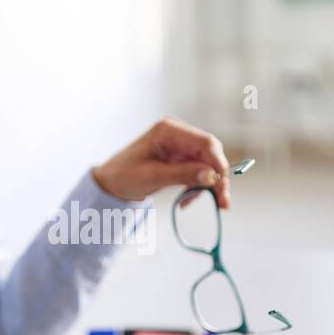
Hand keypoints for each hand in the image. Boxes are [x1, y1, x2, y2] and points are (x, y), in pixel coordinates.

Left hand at [92, 118, 232, 208]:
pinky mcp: (181, 158)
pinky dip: (198, 186)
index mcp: (169, 130)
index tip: (221, 186)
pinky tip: (187, 200)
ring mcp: (181, 146)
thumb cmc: (124, 175)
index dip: (218, 163)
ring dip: (209, 185)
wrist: (111, 183)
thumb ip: (182, 174)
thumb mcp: (152, 177)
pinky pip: (200, 171)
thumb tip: (211, 176)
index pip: (205, 142)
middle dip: (217, 177)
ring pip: (208, 164)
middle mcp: (178, 134)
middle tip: (222, 203)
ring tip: (200, 204)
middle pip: (210, 153)